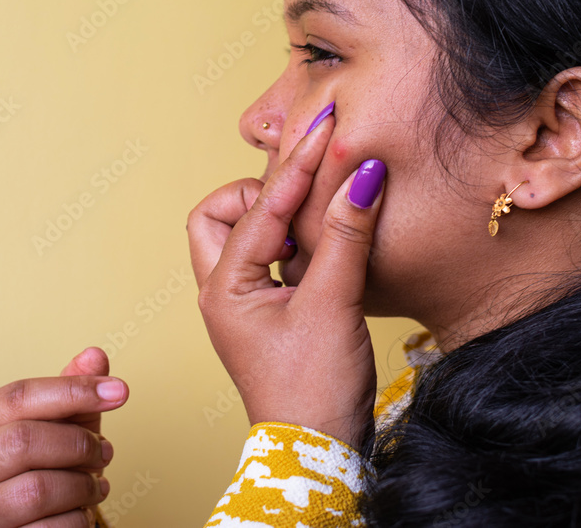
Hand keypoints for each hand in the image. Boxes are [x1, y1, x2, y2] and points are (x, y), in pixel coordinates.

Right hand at [0, 347, 128, 526]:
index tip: (118, 391)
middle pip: (22, 441)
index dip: (71, 389)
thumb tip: (95, 356)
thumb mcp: (61, 426)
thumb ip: (74, 390)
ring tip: (95, 484)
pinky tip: (80, 511)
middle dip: (77, 444)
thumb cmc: (43, 471)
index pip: (17, 396)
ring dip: (81, 485)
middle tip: (104, 451)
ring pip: (36, 490)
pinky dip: (78, 518)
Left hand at [186, 115, 382, 448]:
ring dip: (272, 216)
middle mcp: (223, 291)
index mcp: (224, 288)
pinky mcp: (266, 313)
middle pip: (218, 215)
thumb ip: (345, 236)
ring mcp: (242, 303)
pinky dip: (288, 240)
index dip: (296, 168)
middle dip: (257, 193)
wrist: (317, 450)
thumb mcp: (334, 305)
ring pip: (238, 237)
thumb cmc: (314, 389)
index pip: (258, 208)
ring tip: (313, 213)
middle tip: (302, 190)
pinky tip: (319, 242)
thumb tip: (361, 175)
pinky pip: (265, 258)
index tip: (326, 130)